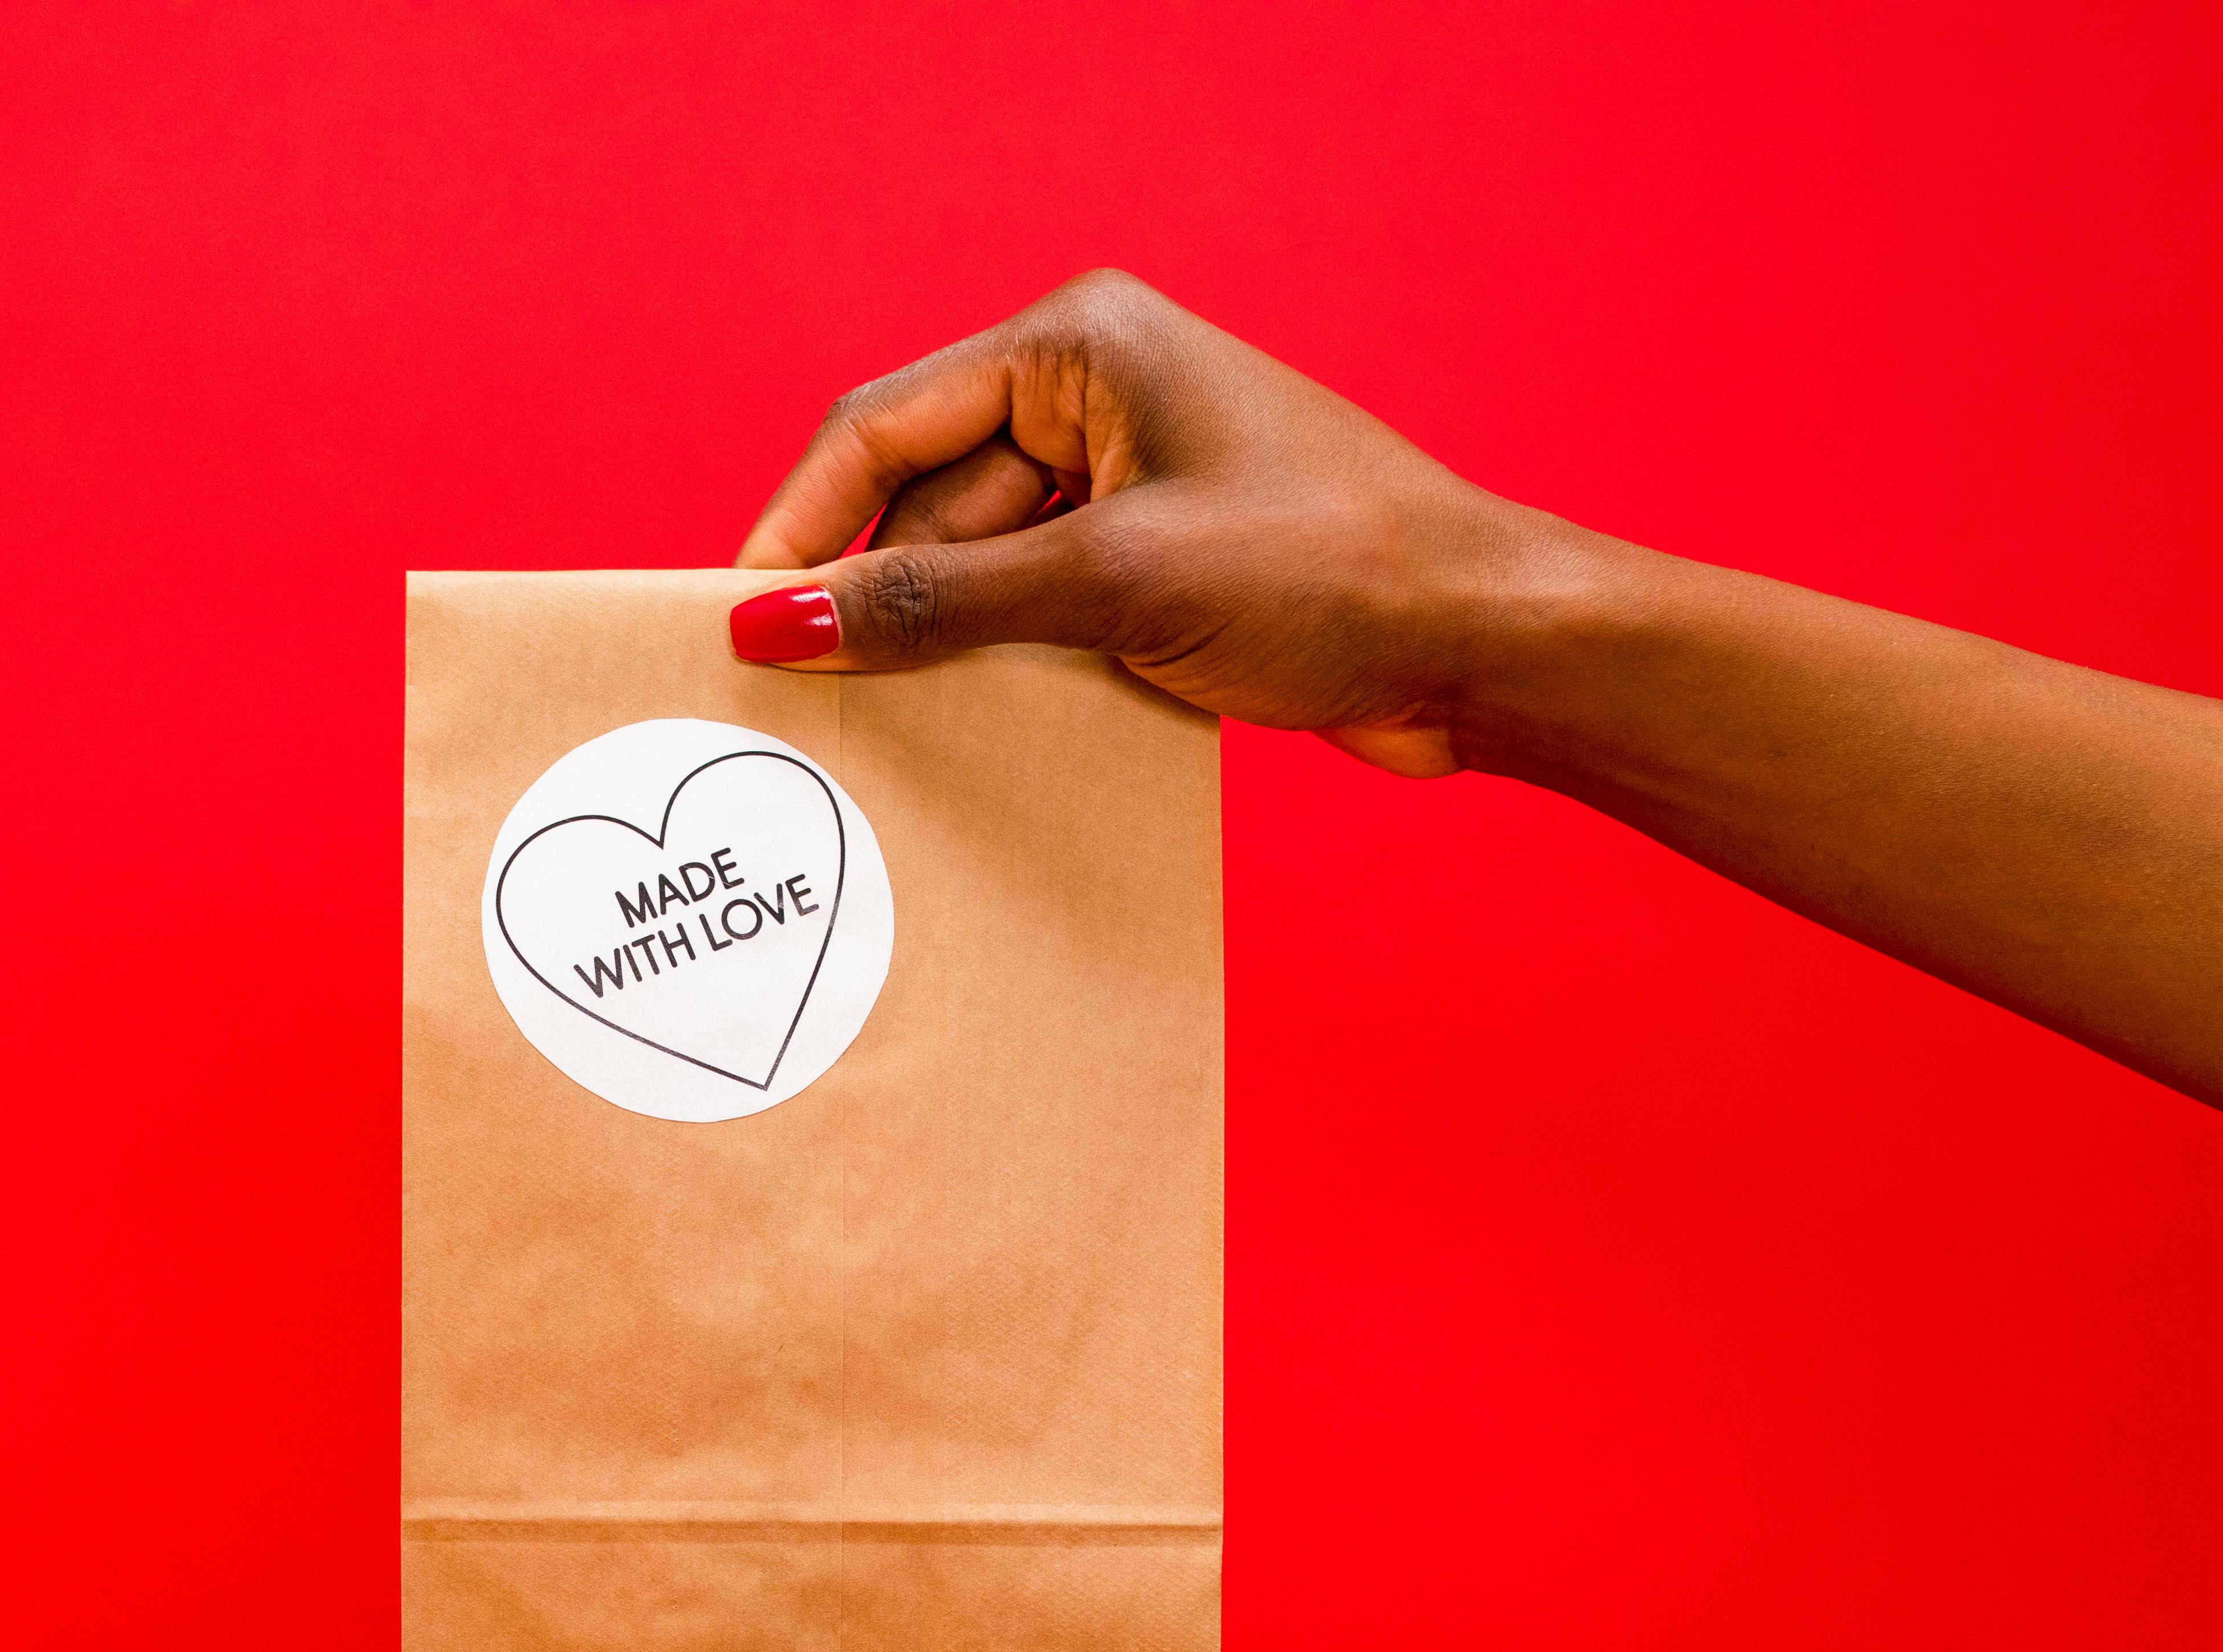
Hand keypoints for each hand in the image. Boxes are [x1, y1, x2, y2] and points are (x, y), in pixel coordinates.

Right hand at [727, 270, 1587, 776]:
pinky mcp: (1152, 569)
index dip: (799, 528)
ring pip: (974, 573)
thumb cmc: (1335, 570)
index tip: (737, 624)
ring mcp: (1125, 487)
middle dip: (879, 601)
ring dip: (947, 651)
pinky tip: (984, 734)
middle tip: (815, 705)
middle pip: (922, 507)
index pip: (883, 428)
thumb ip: (938, 602)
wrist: (1485, 643)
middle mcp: (1093, 399)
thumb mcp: (1115, 584)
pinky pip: (1034, 616)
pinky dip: (1006, 673)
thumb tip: (778, 623)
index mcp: (1078, 346)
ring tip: (906, 730)